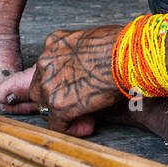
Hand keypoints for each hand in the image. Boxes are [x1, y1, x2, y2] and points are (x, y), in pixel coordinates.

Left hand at [0, 25, 122, 135]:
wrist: (126, 56)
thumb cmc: (120, 45)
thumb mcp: (91, 37)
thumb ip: (80, 51)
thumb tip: (90, 64)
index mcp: (53, 42)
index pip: (47, 67)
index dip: (61, 81)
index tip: (76, 88)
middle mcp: (45, 62)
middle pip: (41, 87)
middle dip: (57, 97)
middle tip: (79, 104)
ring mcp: (49, 84)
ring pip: (46, 106)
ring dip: (63, 114)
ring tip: (86, 117)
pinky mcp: (59, 106)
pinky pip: (56, 125)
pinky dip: (70, 128)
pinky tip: (86, 126)